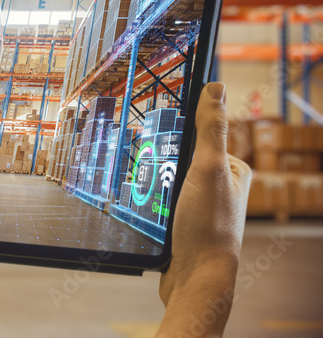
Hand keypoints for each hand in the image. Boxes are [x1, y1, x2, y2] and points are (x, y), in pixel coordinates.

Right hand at [157, 83, 251, 335]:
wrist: (195, 278)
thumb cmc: (207, 224)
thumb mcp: (208, 168)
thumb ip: (211, 129)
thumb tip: (215, 87)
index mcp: (234, 172)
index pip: (202, 138)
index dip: (179, 132)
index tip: (156, 125)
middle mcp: (220, 189)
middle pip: (181, 159)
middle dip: (159, 159)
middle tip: (139, 156)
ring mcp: (201, 208)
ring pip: (167, 181)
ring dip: (149, 181)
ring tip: (131, 178)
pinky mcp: (182, 226)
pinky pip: (160, 203)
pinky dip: (146, 200)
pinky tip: (134, 201)